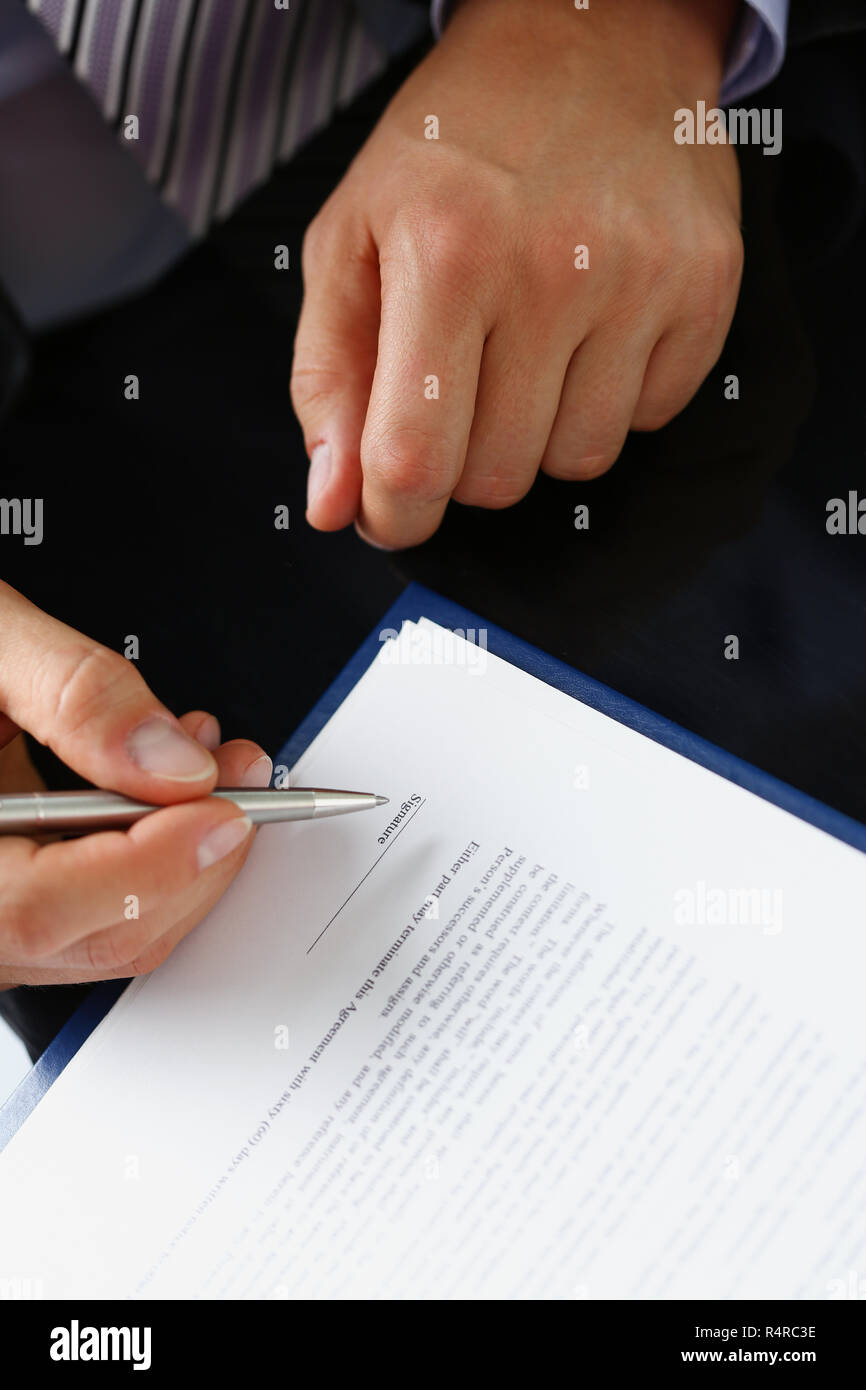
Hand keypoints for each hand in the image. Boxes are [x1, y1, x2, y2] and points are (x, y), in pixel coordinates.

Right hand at [0, 581, 270, 987]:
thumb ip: (77, 693)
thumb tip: (175, 760)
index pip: (39, 909)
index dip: (149, 867)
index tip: (226, 809)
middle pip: (91, 936)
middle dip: (191, 859)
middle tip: (243, 775)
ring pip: (104, 938)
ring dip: (181, 860)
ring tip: (211, 767)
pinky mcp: (10, 910)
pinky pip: (91, 918)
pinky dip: (148, 864)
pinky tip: (163, 795)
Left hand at [293, 0, 742, 548]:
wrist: (590, 36)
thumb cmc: (455, 144)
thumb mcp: (351, 240)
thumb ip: (329, 381)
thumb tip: (336, 504)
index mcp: (445, 256)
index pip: (414, 463)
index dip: (391, 515)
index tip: (387, 510)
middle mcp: (551, 272)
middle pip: (497, 479)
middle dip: (461, 462)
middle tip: (457, 391)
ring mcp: (642, 282)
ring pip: (577, 465)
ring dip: (537, 435)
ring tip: (525, 350)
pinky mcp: (706, 289)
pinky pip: (646, 421)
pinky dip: (607, 400)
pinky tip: (587, 331)